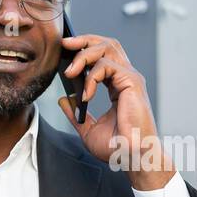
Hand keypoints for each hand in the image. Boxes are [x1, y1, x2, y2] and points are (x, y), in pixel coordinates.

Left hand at [57, 34, 174, 191]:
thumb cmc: (117, 147)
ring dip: (84, 55)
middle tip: (64, 44)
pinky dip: (92, 77)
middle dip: (84, 39)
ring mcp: (130, 78)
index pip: (103, 56)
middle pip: (107, 44)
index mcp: (118, 86)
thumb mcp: (88, 129)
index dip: (84, 48)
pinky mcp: (132, 82)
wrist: (131, 157)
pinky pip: (107, 66)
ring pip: (107, 48)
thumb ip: (76, 113)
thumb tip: (64, 100)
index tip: (64, 49)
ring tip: (71, 71)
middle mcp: (126, 78)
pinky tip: (86, 93)